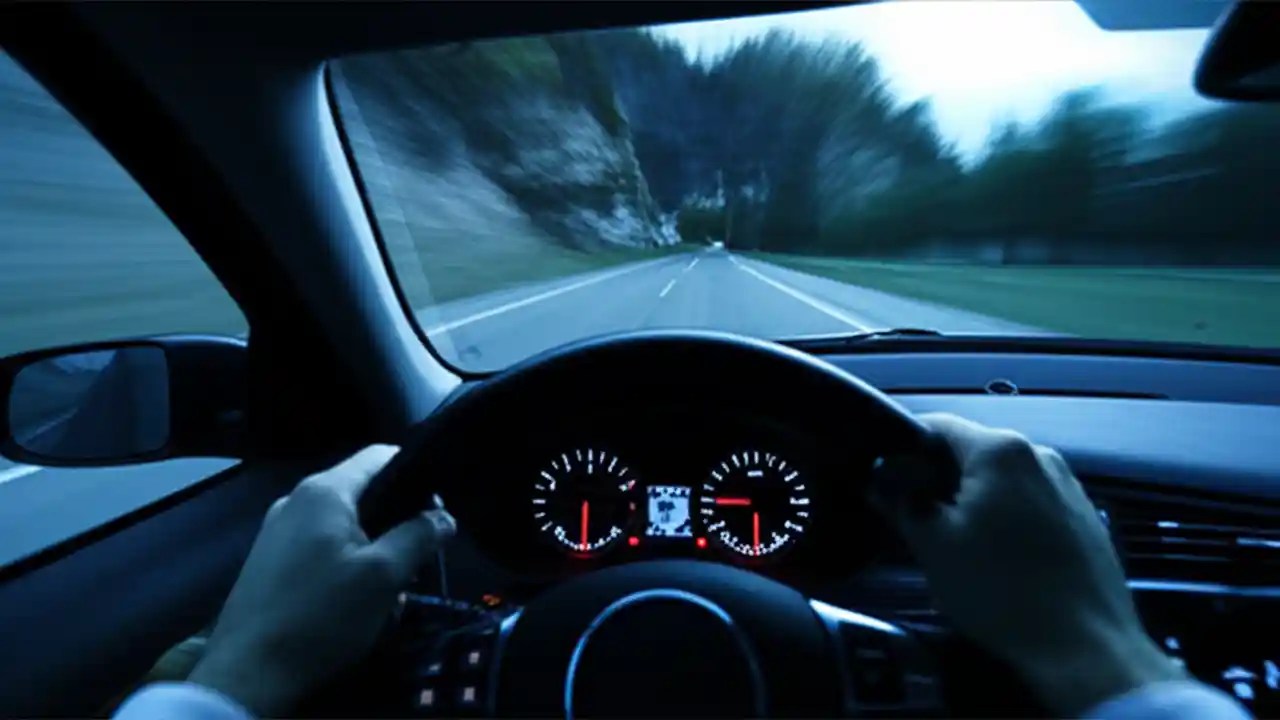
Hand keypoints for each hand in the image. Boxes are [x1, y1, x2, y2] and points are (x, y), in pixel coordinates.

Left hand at [189, 445, 454, 715]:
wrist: (248, 673)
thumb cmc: (321, 614)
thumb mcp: (384, 575)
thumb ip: (419, 536)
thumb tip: (443, 516)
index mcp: (324, 491)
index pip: (381, 455)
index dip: (418, 475)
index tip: (438, 512)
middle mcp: (297, 500)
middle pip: (365, 493)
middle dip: (398, 524)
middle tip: (419, 560)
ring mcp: (279, 532)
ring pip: (346, 526)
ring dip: (375, 553)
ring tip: (390, 590)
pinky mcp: (272, 562)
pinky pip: (323, 549)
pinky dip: (348, 567)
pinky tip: (357, 602)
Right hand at [873, 413, 1183, 716]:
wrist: (1085, 649)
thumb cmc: (1002, 591)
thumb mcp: (933, 546)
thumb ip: (901, 502)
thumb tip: (880, 479)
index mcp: (1000, 450)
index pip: (935, 424)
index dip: (900, 449)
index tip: (884, 481)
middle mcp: (1040, 454)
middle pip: (970, 451)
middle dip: (938, 480)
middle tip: (914, 521)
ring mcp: (1069, 485)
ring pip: (1001, 480)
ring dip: (973, 502)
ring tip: (958, 546)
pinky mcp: (1086, 518)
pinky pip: (1031, 503)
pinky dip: (1006, 519)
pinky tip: (999, 559)